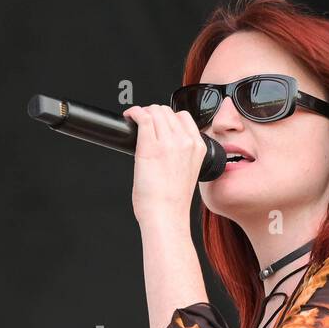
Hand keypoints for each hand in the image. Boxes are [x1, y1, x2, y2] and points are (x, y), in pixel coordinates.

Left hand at [122, 104, 207, 224]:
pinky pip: (143, 117)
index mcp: (199, 147)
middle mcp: (186, 141)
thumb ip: (181, 155)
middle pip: (167, 111)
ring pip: (155, 111)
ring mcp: (169, 142)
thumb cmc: (172, 202)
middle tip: (143, 124)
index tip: (158, 124)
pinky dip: (134, 113)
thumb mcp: (187, 172)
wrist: (166, 216)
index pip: (183, 117)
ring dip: (143, 113)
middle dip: (153, 114)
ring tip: (135, 121)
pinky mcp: (150, 146)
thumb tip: (164, 145)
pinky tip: (129, 117)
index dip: (168, 117)